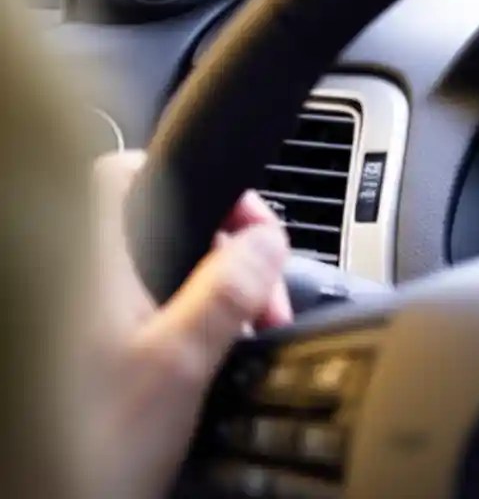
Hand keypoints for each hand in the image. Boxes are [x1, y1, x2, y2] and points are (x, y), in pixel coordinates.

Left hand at [87, 151, 292, 498]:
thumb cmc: (87, 447)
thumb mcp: (179, 364)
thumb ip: (228, 292)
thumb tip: (267, 241)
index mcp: (85, 260)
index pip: (133, 172)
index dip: (201, 187)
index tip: (251, 230)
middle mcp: (68, 276)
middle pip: (156, 222)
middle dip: (222, 252)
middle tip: (259, 301)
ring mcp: (68, 313)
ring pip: (149, 267)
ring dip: (205, 289)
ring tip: (241, 334)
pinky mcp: (76, 349)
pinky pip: (134, 306)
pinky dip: (175, 316)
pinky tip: (203, 355)